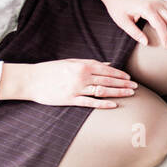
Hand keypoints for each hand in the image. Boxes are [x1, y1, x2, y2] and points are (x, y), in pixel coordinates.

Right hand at [0, 59, 136, 107]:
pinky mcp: (70, 99)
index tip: (129, 78)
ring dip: (118, 92)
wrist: (30, 79)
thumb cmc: (51, 69)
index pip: (107, 70)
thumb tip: (108, 64)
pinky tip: (114, 105)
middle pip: (108, 80)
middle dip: (124, 84)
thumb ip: (90, 63)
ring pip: (102, 91)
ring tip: (130, 94)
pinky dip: (103, 104)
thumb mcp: (71, 62)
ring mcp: (77, 88)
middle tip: (135, 87)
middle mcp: (82, 76)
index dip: (120, 74)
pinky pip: (90, 102)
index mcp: (82, 65)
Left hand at [94, 0, 166, 47]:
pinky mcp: (160, 0)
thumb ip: (134, 32)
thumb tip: (146, 43)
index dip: (164, 37)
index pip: (160, 25)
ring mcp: (159, 1)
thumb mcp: (122, 21)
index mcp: (147, 9)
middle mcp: (156, 4)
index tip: (166, 46)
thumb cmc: (117, 7)